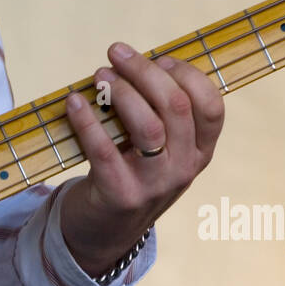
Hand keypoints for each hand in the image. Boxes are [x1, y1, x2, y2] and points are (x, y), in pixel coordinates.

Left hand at [61, 41, 224, 275]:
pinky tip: (73, 102)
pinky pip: (103, 150)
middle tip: (116, 53)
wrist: (105, 232)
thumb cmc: (131, 175)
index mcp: (200, 152)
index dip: (186, 74)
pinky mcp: (120, 195)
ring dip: (121, 93)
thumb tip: (138, 62)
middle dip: (145, 71)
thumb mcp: (161, 150)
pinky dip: (86, 121)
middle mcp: (184, 168)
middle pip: (176, 107)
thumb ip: (160, 114)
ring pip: (146, 126)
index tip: (159, 58)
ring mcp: (154, 184)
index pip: (211, 106)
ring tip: (99, 76)